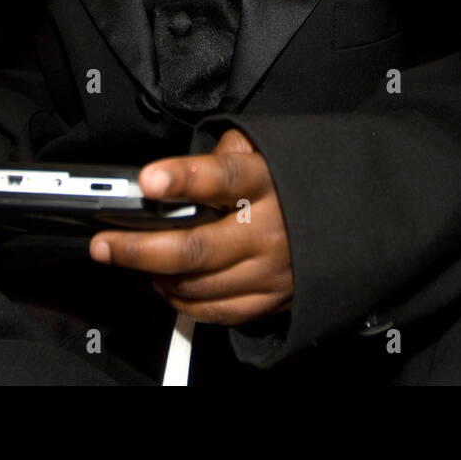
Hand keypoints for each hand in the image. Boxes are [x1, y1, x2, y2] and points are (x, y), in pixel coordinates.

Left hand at [89, 129, 292, 324]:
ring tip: (130, 259)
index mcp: (266, 181)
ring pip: (198, 284)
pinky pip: (216, 311)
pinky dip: (182, 301)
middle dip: (139, 248)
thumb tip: (182, 164)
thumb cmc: (296, 181)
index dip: (182, 179)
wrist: (356, 218)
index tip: (148, 180)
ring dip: (154, 275)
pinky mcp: (272, 299)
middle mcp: (269, 229)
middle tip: (105, 244)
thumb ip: (228, 149)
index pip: (221, 178)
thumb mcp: (270, 148)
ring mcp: (270, 270)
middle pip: (195, 248)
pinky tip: (165, 284)